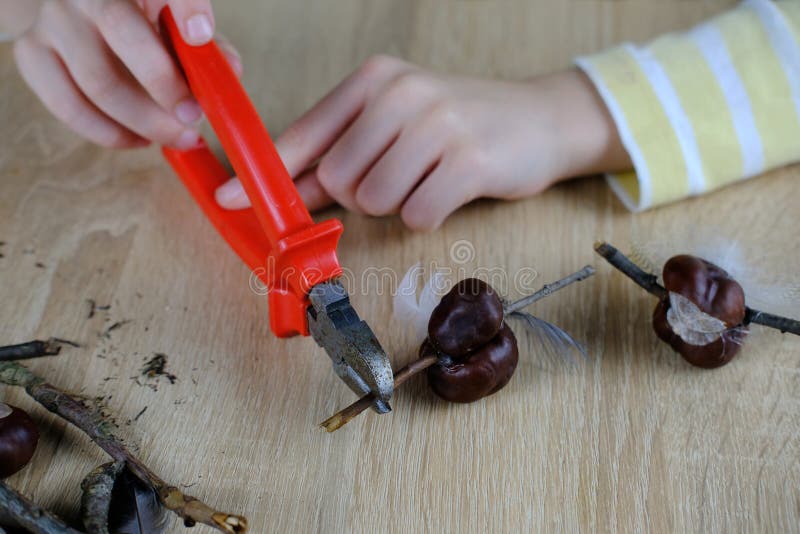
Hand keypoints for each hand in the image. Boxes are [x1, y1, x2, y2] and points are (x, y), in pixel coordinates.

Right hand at [11, 0, 241, 148]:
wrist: (81, 18)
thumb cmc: (146, 28)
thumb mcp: (180, 29)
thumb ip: (208, 49)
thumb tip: (229, 73)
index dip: (184, 4)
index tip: (201, 35)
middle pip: (120, 29)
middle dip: (164, 84)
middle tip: (193, 118)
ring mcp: (54, 19)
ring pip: (97, 79)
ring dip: (144, 121)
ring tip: (176, 137)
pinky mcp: (32, 53)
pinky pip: (68, 105)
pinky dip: (109, 133)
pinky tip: (138, 140)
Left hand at [215, 56, 628, 230]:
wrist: (540, 120)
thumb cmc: (458, 124)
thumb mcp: (393, 123)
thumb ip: (335, 155)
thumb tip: (276, 192)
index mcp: (373, 80)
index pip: (304, 135)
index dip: (266, 174)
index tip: (230, 197)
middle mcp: (401, 94)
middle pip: (338, 179)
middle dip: (361, 194)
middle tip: (399, 175)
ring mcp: (437, 124)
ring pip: (375, 200)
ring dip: (397, 205)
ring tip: (427, 178)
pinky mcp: (469, 160)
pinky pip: (418, 215)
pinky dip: (429, 215)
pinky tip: (449, 190)